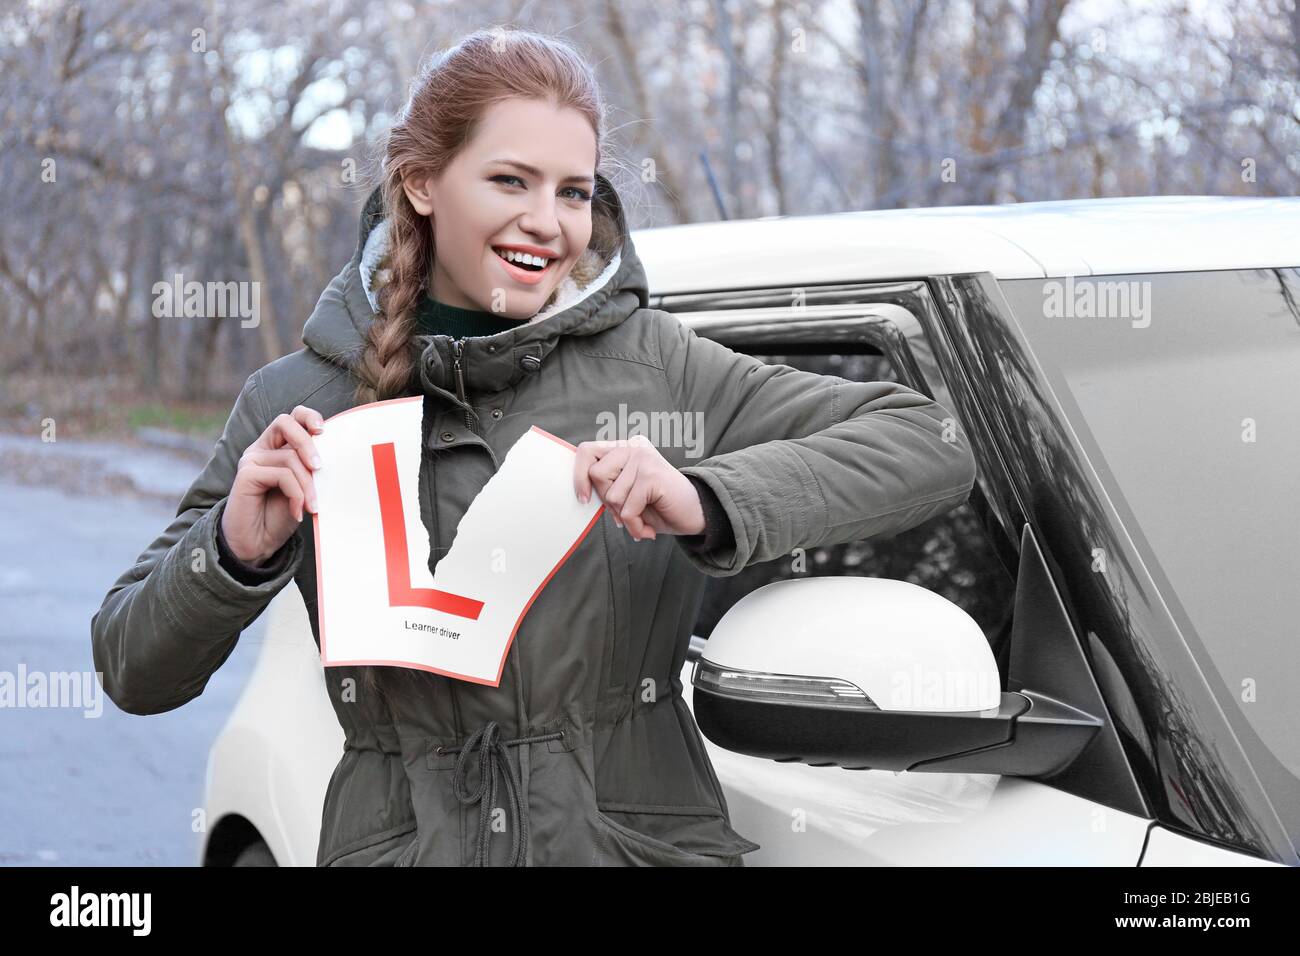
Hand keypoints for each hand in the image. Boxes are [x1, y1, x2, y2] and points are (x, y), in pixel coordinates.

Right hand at [221, 405, 324, 565]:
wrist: (258, 544)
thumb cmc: (283, 515)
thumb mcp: (304, 488)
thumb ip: (311, 468)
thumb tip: (332, 455)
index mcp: (276, 446)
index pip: (291, 417)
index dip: (308, 416)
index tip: (324, 430)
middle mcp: (261, 448)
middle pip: (285, 423)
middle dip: (308, 443)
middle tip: (321, 468)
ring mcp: (251, 460)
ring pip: (290, 457)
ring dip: (308, 484)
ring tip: (312, 506)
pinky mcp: (246, 474)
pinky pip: (281, 475)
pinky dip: (297, 494)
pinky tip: (298, 512)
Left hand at [573, 435, 704, 541]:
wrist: (696, 514)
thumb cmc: (658, 506)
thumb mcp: (626, 494)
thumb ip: (606, 486)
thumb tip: (581, 492)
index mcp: (624, 448)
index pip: (586, 451)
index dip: (578, 476)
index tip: (584, 499)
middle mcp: (633, 447)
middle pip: (596, 474)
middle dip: (608, 501)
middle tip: (628, 512)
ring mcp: (643, 458)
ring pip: (611, 495)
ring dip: (625, 517)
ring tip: (642, 519)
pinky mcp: (652, 475)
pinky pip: (627, 509)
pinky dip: (635, 526)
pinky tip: (647, 529)